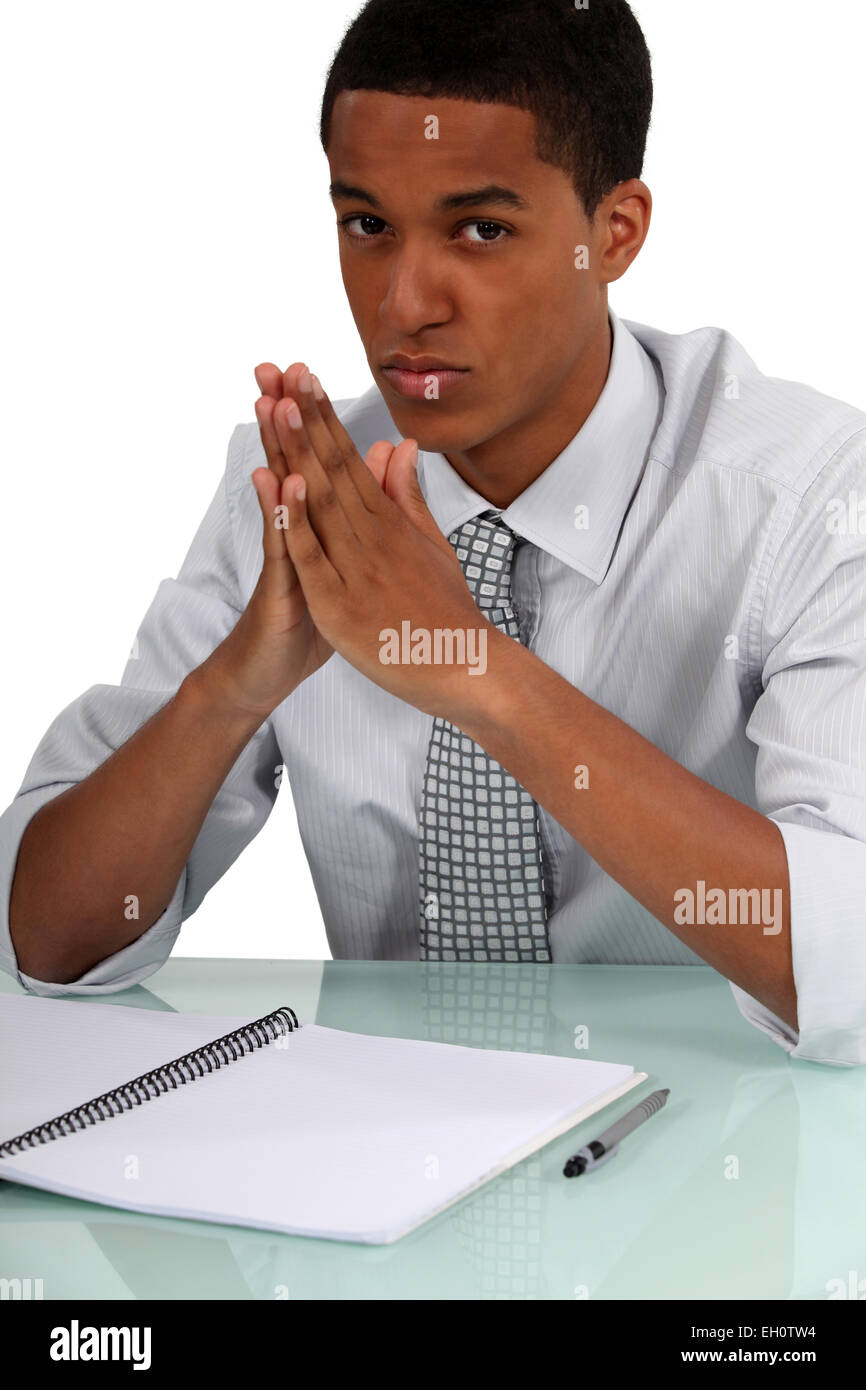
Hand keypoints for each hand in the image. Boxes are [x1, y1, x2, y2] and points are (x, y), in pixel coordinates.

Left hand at [268, 365, 497, 722]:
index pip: (349, 458)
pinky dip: (296, 520)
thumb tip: (398, 445)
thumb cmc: (447, 611)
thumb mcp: (430, 544)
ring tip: (275, 404)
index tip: (302, 375)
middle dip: (304, 415)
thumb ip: (408, 496)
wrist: (466, 666)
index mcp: (389, 523)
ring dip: (296, 450)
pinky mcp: (342, 606)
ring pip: (319, 500)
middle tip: (281, 367)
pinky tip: (284, 483)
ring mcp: (357, 569)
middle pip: (332, 467)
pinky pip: (314, 557)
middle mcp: (372, 537)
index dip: (323, 416)